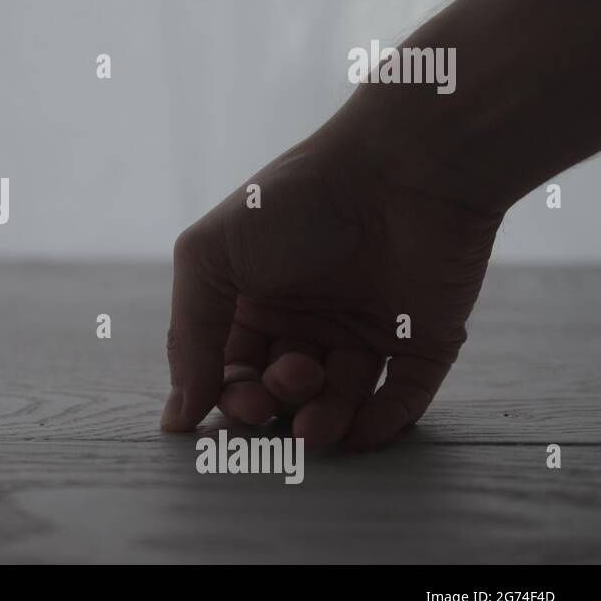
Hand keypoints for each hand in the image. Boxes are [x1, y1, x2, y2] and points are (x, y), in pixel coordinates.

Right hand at [161, 115, 501, 449]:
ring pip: (340, 403)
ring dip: (324, 423)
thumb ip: (188, 337)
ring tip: (317, 425)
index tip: (238, 403)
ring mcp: (366, 331)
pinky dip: (382, 424)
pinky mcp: (423, 339)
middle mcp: (309, 321)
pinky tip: (359, 432)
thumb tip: (177, 420)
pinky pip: (403, 398)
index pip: (233, 370)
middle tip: (281, 392)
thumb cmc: (292, 202)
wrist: (396, 168)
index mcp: (255, 300)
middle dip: (276, 404)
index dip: (231, 395)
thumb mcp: (209, 256)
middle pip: (283, 392)